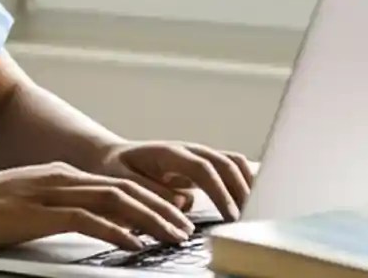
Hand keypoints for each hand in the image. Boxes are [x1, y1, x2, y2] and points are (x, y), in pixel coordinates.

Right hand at [0, 162, 196, 250]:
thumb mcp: (28, 205)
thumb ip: (57, 210)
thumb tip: (86, 225)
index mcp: (61, 175)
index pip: (118, 185)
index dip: (151, 199)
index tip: (174, 215)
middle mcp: (62, 178)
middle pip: (125, 190)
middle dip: (162, 208)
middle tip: (187, 228)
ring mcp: (51, 192)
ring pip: (115, 202)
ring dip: (150, 219)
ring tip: (173, 236)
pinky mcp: (39, 212)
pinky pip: (87, 220)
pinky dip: (115, 230)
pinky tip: (134, 243)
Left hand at [93, 141, 255, 221]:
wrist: (112, 157)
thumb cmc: (116, 170)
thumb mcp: (123, 181)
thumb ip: (151, 191)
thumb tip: (182, 202)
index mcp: (169, 153)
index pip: (203, 169)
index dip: (220, 192)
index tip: (230, 216)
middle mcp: (188, 150)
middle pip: (225, 163)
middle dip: (241, 190)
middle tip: (251, 218)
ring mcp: (198, 155)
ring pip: (233, 162)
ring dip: (248, 184)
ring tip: (255, 211)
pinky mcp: (202, 165)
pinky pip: (230, 168)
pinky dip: (245, 180)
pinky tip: (253, 199)